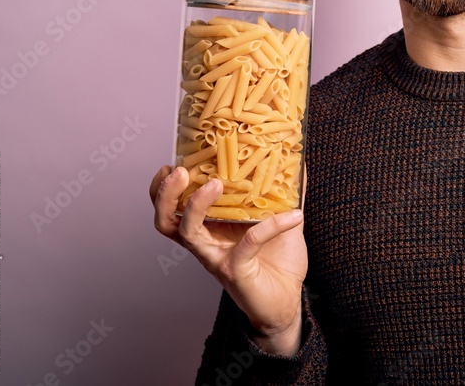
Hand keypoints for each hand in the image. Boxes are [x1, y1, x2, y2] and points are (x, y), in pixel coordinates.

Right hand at [150, 164, 308, 354]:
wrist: (288, 301)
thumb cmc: (278, 261)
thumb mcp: (280, 220)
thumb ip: (285, 194)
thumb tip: (300, 164)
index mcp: (210, 228)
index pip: (174, 208)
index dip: (164, 188)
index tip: (172, 164)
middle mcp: (206, 243)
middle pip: (167, 220)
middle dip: (166, 194)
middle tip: (179, 172)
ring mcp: (217, 257)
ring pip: (189, 232)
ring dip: (196, 205)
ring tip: (213, 184)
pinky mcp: (236, 271)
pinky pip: (248, 243)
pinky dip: (272, 225)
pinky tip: (294, 215)